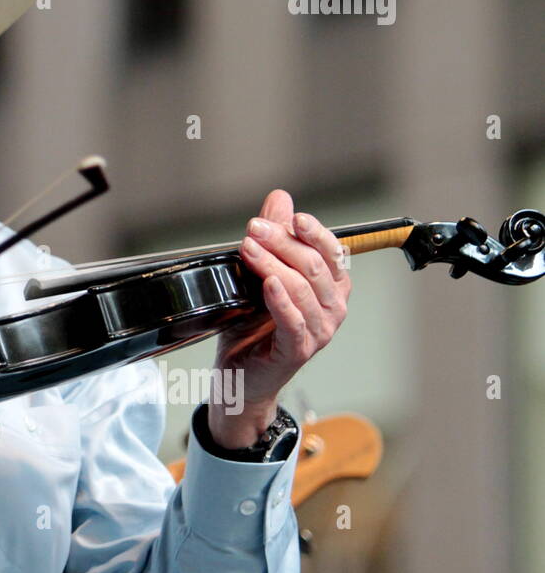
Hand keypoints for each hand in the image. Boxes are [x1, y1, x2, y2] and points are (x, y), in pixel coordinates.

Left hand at [208, 189, 350, 447]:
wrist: (239, 374)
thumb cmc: (253, 326)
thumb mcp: (259, 273)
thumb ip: (272, 237)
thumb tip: (280, 197)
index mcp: (330, 288)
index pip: (333, 252)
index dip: (314, 232)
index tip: (291, 217)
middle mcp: (333, 308)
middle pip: (315, 267)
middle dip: (283, 243)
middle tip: (253, 228)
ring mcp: (319, 331)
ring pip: (302, 290)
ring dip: (274, 265)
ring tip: (249, 249)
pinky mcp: (297, 350)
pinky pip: (293, 321)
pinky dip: (281, 300)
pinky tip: (268, 283)